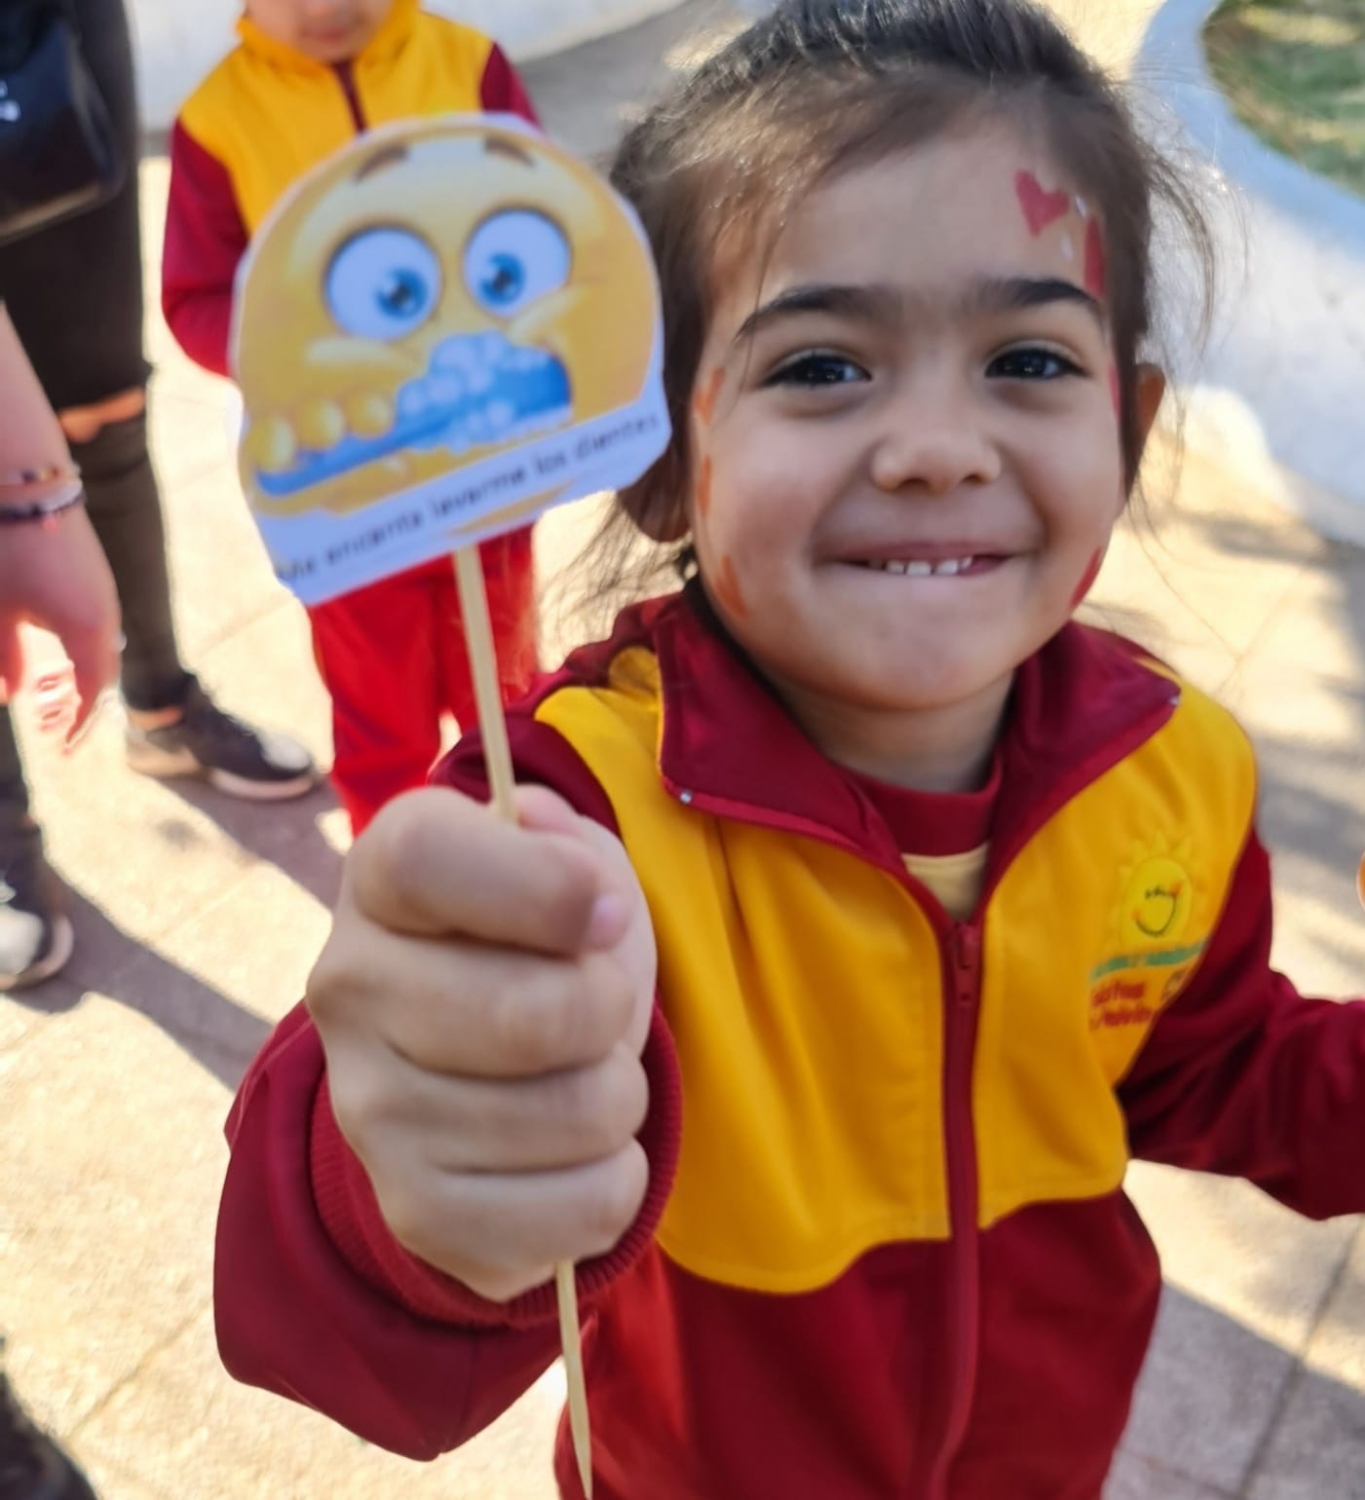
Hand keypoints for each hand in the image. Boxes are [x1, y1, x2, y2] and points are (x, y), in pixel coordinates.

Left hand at [0, 505, 120, 744]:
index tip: (59, 747)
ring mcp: (100, 586)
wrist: (21, 471)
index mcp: (88, 629)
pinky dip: (74, 644)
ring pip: (97, 644)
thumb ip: (1, 658)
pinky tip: (45, 643)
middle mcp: (105, 610)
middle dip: (79, 701)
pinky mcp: (88, 568)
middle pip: (101, 670)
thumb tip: (7, 695)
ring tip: (45, 687)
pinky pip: (91, 619)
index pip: (92, 691)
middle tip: (52, 724)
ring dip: (76, 671)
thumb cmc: (3, 546)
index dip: (76, 723)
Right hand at [308, 784, 656, 1301]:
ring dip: (619, 1093)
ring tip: (582, 1072)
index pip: (426, 860)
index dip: (544, 888)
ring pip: (578, 1116)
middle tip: (598, 1003)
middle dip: (610, 1007)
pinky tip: (574, 1149)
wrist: (480, 1054)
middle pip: (530, 1016)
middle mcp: (348, 989)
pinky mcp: (417, 1213)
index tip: (605, 914)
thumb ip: (568, 845)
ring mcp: (371, 1113)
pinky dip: (616, 1180)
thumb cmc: (536, 935)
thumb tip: (587, 893)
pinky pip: (585, 1212)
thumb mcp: (560, 857)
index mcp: (378, 879)